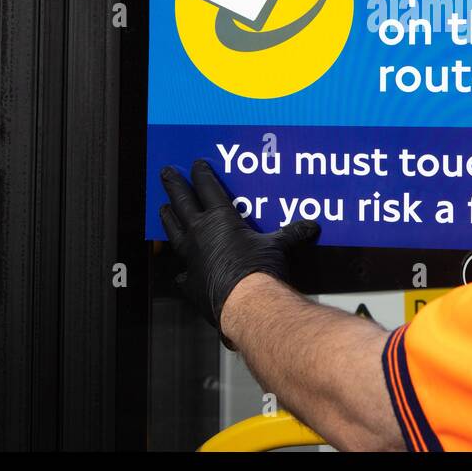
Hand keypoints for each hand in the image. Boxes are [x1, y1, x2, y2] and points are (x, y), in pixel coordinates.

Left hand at [159, 160, 319, 338]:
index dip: (201, 175)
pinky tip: (181, 270)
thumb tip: (309, 227)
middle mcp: (200, 234)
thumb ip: (290, 234)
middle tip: (166, 173)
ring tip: (163, 208)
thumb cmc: (259, 271)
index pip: (207, 189)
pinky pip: (182, 270)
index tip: (196, 165)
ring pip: (173, 231)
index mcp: (220, 219)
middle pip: (181, 203)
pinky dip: (182, 269)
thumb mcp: (278, 246)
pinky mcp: (190, 280)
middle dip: (173, 185)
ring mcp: (191, 257)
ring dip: (167, 218)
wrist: (246, 305)